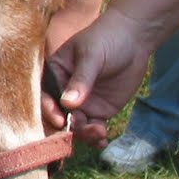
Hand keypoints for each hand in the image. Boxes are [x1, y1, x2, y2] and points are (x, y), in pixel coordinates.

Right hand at [44, 8, 156, 146]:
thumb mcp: (92, 56)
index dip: (49, 110)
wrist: (134, 38)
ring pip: (76, 125)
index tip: (61, 120)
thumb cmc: (106, 39)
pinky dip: (97, 137)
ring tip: (99, 133)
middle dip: (69, 127)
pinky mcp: (99, 110)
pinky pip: (94, 127)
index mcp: (54, 74)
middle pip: (59, 115)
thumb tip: (67, 104)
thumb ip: (81, 80)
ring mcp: (82, 103)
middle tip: (85, 129)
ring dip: (85, 134)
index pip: (45, 95)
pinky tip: (103, 140)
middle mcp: (63, 91)